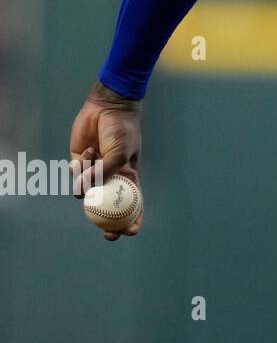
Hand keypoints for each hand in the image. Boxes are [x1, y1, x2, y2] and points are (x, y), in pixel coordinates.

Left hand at [69, 81, 142, 240]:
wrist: (107, 109)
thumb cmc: (122, 131)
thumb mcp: (121, 154)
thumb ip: (105, 173)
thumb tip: (84, 192)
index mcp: (129, 177)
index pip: (134, 205)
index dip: (134, 220)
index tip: (130, 231)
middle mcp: (111, 177)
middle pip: (109, 208)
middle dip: (109, 224)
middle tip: (106, 234)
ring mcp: (94, 172)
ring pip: (88, 192)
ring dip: (89, 182)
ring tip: (93, 160)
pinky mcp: (79, 164)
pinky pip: (75, 175)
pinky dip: (79, 166)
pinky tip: (88, 150)